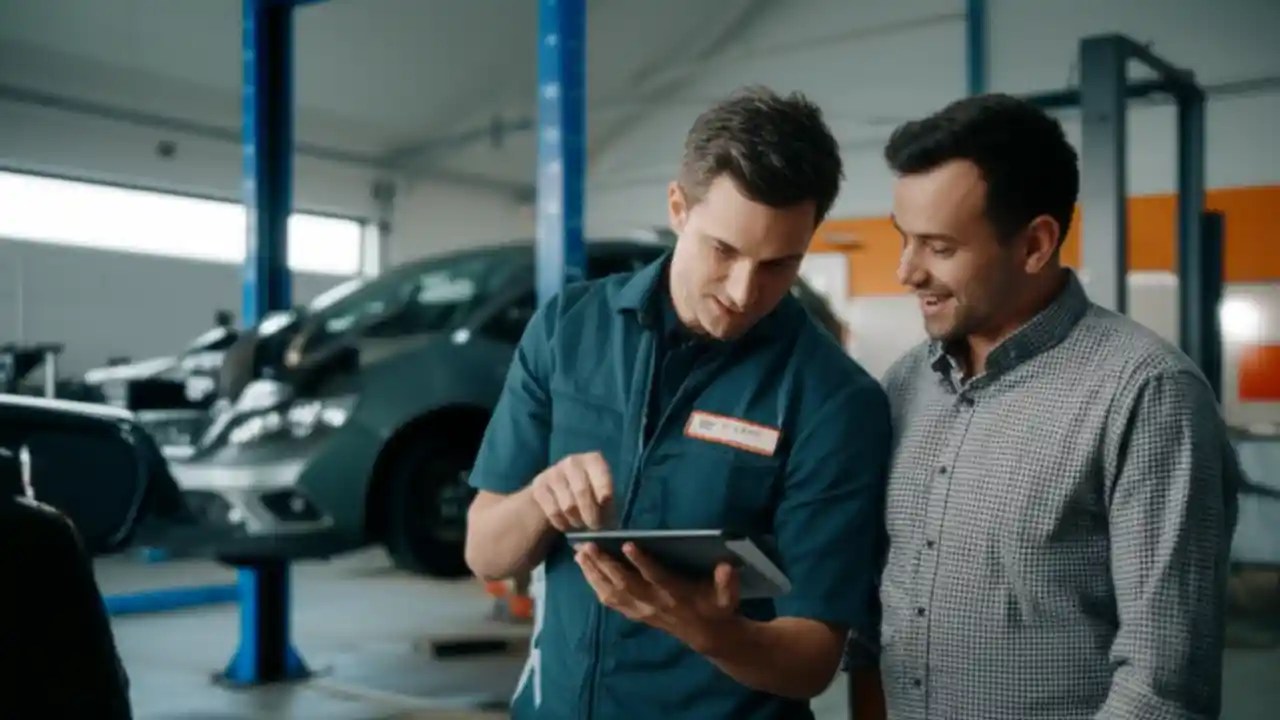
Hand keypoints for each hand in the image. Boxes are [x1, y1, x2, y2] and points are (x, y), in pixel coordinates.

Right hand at [529, 451, 613, 530]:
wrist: (558, 490)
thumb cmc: (590, 493)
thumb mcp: (602, 494)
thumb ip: (608, 505)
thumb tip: (610, 526)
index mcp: (593, 460)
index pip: (601, 476)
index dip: (605, 494)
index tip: (605, 508)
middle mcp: (573, 462)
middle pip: (582, 492)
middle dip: (591, 514)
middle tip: (595, 527)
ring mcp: (554, 473)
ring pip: (568, 505)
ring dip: (577, 520)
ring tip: (581, 524)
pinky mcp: (539, 486)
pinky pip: (553, 511)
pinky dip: (562, 523)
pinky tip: (567, 524)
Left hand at [575, 541, 739, 653]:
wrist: (708, 636)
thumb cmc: (716, 608)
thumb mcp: (728, 596)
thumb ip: (727, 583)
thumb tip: (727, 568)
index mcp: (676, 594)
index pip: (657, 577)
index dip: (642, 562)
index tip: (628, 544)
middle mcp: (654, 602)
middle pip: (625, 583)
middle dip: (605, 564)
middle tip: (588, 545)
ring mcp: (642, 610)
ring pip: (612, 592)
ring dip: (594, 574)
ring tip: (580, 554)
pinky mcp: (635, 613)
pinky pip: (610, 601)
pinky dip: (595, 585)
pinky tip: (585, 570)